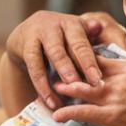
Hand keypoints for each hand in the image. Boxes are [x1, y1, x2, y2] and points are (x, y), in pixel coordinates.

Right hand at [5, 10, 125, 109]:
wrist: (25, 33)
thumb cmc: (58, 36)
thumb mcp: (73, 33)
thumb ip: (88, 34)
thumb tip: (100, 27)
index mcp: (70, 24)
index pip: (81, 43)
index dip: (89, 62)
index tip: (97, 79)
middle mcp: (54, 26)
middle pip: (64, 49)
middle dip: (75, 70)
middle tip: (85, 87)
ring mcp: (38, 35)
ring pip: (49, 58)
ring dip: (59, 77)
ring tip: (68, 95)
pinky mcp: (25, 47)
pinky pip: (35, 69)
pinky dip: (42, 87)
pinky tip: (50, 101)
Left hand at [51, 56, 125, 125]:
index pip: (102, 58)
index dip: (87, 58)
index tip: (75, 58)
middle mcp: (120, 77)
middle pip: (88, 70)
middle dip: (70, 69)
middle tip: (55, 69)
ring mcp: (115, 96)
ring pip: (82, 89)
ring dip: (65, 88)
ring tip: (51, 88)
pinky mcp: (112, 115)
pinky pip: (84, 112)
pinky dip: (68, 112)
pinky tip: (57, 115)